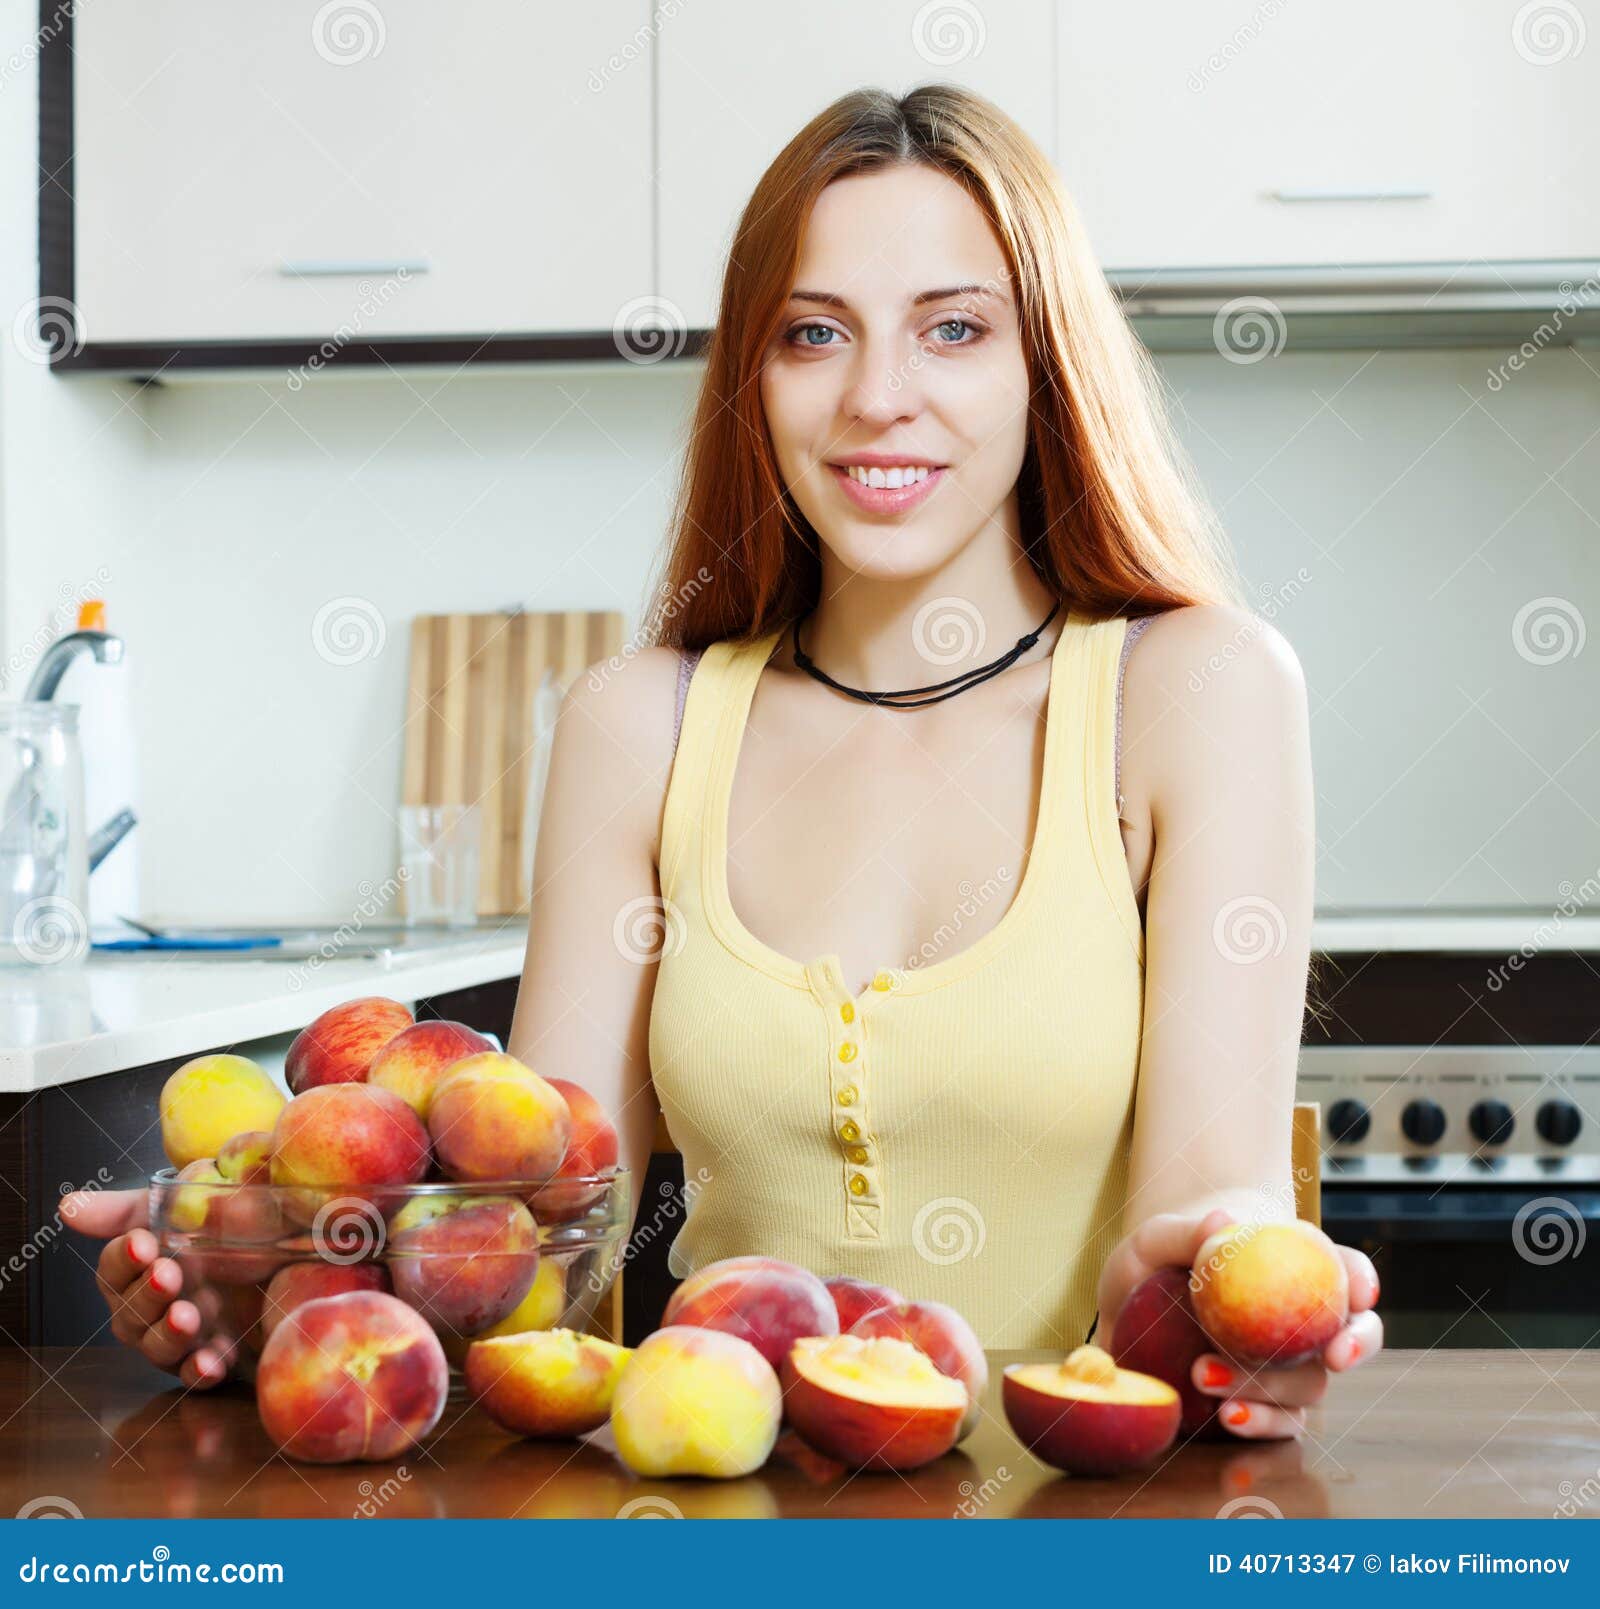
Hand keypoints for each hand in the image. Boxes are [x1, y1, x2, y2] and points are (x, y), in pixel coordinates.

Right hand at [61, 1188, 241, 1388]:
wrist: (300, 1238)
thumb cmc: (237, 1216)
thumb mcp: (187, 1200)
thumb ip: (126, 1209)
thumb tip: (68, 1207)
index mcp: (146, 1265)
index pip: (114, 1270)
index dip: (124, 1260)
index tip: (143, 1243)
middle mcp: (159, 1303)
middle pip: (130, 1314)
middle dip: (147, 1296)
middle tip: (170, 1275)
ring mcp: (188, 1333)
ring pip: (158, 1348)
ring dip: (169, 1335)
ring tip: (188, 1316)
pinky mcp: (220, 1354)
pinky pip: (199, 1375)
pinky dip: (201, 1371)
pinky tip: (211, 1362)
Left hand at [1096, 1206, 1382, 1440]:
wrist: (1125, 1314)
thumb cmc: (1152, 1263)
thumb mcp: (1156, 1240)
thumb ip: (1187, 1233)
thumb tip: (1222, 1221)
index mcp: (1291, 1270)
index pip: (1343, 1269)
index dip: (1361, 1279)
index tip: (1360, 1295)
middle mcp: (1300, 1324)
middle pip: (1350, 1335)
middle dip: (1355, 1346)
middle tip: (1333, 1355)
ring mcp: (1284, 1370)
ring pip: (1310, 1388)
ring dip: (1274, 1388)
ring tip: (1206, 1377)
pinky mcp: (1260, 1408)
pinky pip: (1277, 1425)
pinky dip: (1261, 1428)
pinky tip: (1228, 1419)